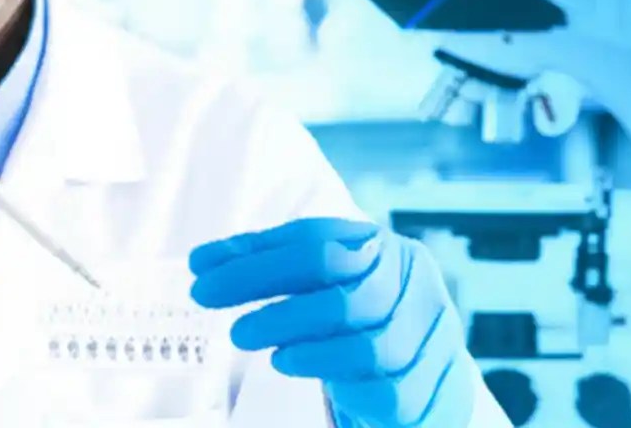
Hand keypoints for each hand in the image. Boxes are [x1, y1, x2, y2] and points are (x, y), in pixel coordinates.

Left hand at [190, 218, 473, 427]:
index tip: (200, 272)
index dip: (254, 257)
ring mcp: (427, 335)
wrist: (430, 369)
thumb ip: (272, 265)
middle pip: (342, 285)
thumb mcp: (325, 281)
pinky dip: (336, 379)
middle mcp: (412, 284)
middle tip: (231, 325)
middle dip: (275, 301)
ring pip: (367, 341)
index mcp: (383, 247)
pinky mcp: (428, 387)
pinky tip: (293, 366)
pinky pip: (384, 388)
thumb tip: (203, 261)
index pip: (316, 242)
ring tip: (262, 350)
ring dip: (303, 343)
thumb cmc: (363, 317)